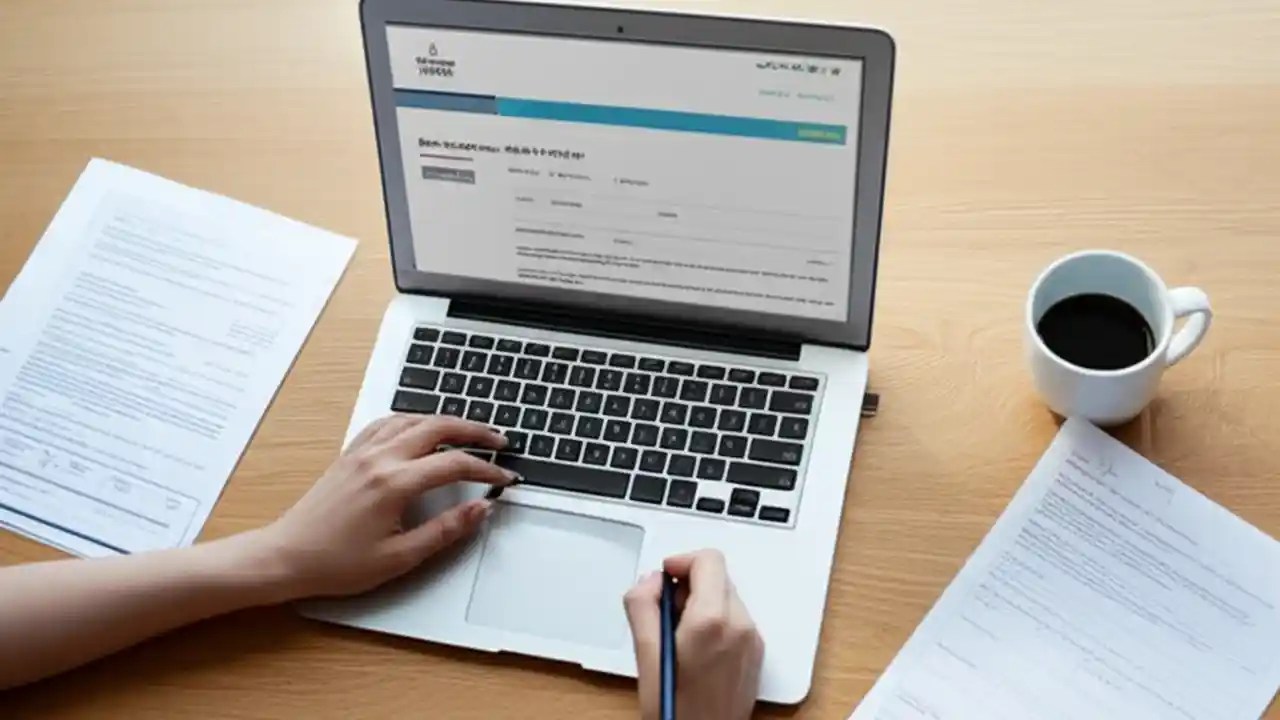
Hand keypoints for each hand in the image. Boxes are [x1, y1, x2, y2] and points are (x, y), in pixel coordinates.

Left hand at [257, 415, 515, 599]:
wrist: (286, 557)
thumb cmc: (337, 564)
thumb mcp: (400, 557)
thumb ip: (445, 530)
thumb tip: (480, 509)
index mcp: (394, 484)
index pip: (454, 465)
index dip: (486, 470)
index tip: (505, 478)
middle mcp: (379, 459)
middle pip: (438, 428)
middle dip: (474, 432)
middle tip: (498, 442)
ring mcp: (362, 452)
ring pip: (413, 419)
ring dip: (446, 421)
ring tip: (468, 432)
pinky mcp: (350, 454)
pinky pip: (387, 423)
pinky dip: (412, 420)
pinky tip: (421, 428)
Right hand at [624, 550, 763, 719]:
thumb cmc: (677, 711)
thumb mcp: (645, 656)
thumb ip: (643, 606)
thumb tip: (649, 581)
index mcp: (711, 620)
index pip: (708, 559)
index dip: (681, 562)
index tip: (665, 577)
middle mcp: (739, 625)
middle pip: (718, 575)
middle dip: (690, 585)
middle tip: (666, 611)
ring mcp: (752, 640)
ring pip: (727, 596)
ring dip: (702, 603)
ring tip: (679, 635)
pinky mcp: (756, 653)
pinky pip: (736, 619)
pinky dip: (716, 620)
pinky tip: (696, 648)